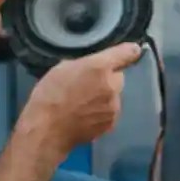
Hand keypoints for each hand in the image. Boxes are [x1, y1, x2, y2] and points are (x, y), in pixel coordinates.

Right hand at [18, 42, 143, 154]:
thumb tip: (94, 67)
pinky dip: (102, 112)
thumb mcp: (62, 68)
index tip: (132, 51)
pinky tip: (85, 116)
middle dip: (108, 79)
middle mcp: (112, 86)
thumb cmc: (50, 95)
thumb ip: (85, 64)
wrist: (47, 129)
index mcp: (100, 68)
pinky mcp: (111, 123)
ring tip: (84, 104)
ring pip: (115, 96)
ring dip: (105, 97)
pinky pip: (111, 112)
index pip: (127, 53)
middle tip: (88, 85)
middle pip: (118, 77)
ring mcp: (114, 107)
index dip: (129, 51)